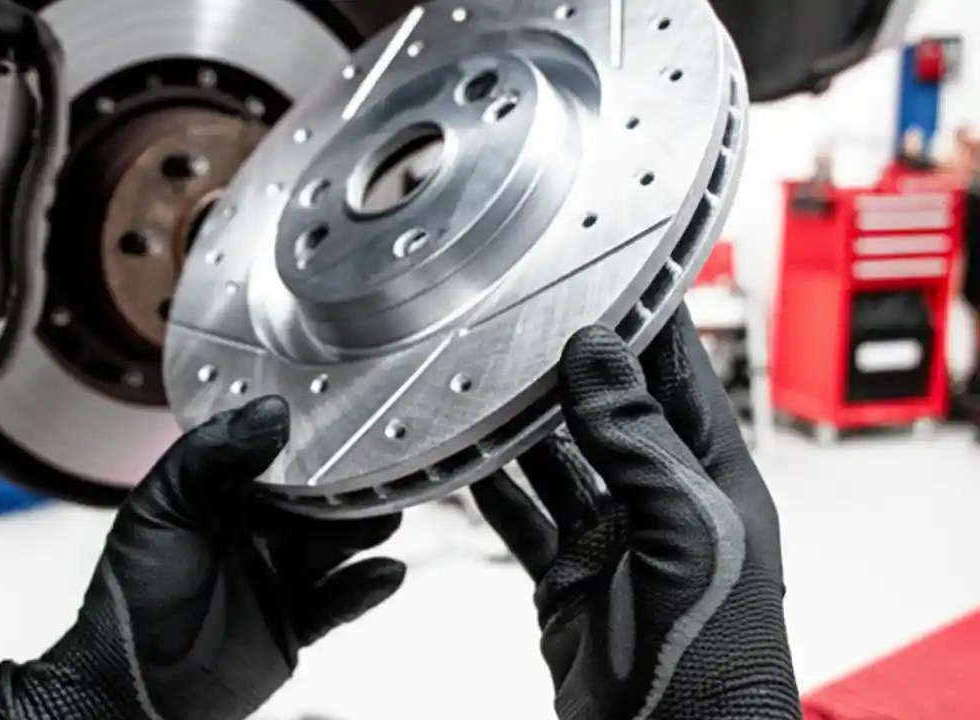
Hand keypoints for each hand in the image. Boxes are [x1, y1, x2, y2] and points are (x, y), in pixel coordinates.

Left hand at [0, 396, 404, 719]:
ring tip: (386, 515)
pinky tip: (385, 570)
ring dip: (361, 528)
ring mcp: (273, 575)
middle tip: (377, 467)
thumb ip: (208, 456)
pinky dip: (365, 586)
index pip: (269, 454)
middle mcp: (249, 530)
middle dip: (344, 484)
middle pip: (311, 497)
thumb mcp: (161, 512)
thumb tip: (270, 412)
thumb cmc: (132, 600)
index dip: (303, 438)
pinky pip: (339, 600)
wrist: (135, 693)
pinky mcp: (293, 622)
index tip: (340, 416)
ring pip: (333, 544)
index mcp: (215, 496)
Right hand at [471, 308, 800, 718]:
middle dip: (565, 368)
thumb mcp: (685, 522)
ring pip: (554, 461)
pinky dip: (490, 490)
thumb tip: (598, 350)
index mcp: (710, 474)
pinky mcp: (566, 576)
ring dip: (521, 426)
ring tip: (481, 379)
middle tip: (519, 321)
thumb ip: (637, 437)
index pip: (675, 374)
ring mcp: (608, 537)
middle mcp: (658, 498)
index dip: (644, 322)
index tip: (604, 270)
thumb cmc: (717, 648)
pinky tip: (464, 460)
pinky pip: (520, 518)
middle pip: (604, 411)